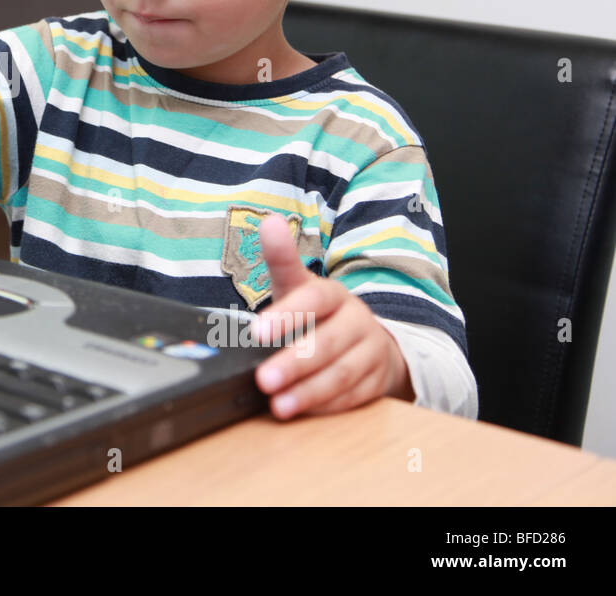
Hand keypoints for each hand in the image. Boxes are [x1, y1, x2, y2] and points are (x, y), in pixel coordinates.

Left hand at [251, 213, 414, 418]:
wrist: (369, 340)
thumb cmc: (319, 313)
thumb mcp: (298, 285)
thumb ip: (281, 259)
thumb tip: (268, 221)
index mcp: (333, 294)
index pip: (312, 300)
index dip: (286, 315)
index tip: (257, 332)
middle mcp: (357, 321)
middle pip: (327, 343)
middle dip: (295, 363)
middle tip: (263, 379)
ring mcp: (370, 352)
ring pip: (342, 374)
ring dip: (309, 392)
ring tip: (278, 406)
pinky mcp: (377, 381)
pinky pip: (354, 397)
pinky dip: (328, 406)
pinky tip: (303, 411)